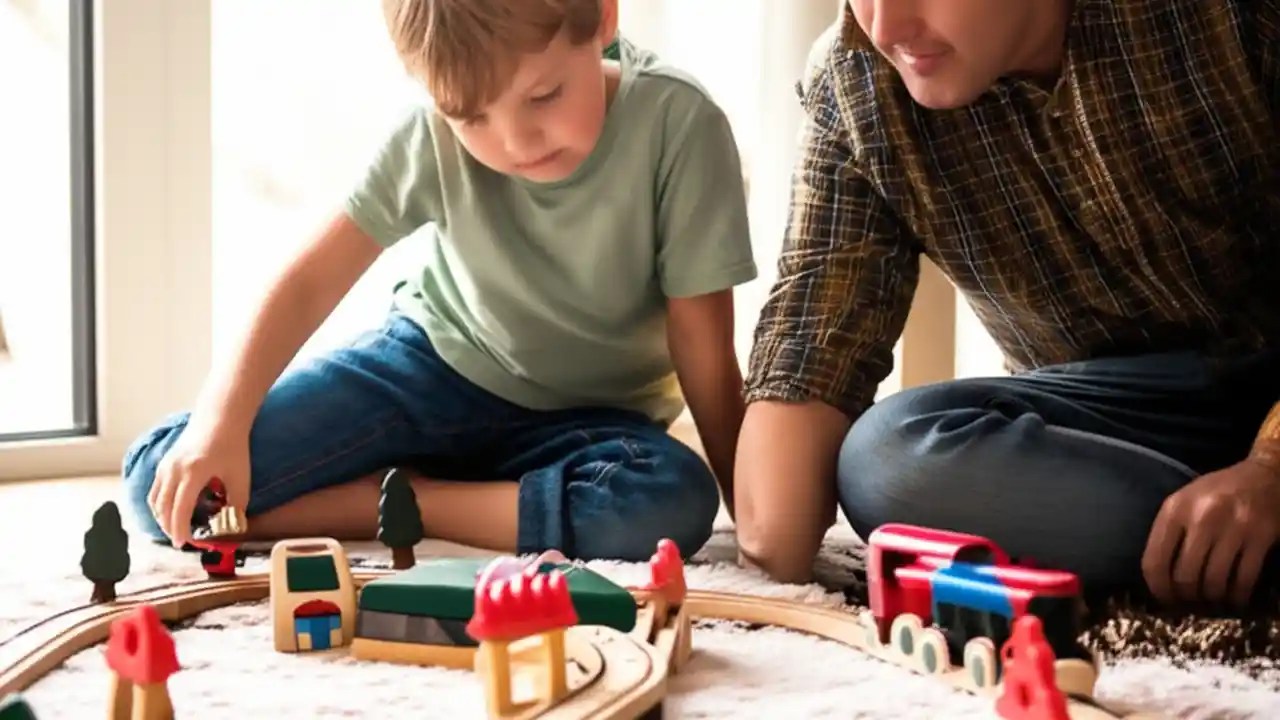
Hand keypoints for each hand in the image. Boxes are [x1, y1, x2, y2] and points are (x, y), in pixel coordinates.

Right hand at [148, 420, 250, 547]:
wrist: (220, 418)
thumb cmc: (233, 447)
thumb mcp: (240, 476)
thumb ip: (237, 503)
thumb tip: (234, 525)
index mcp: (193, 473)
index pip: (180, 510)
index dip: (180, 530)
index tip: (184, 544)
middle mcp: (174, 470)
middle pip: (163, 508)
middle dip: (169, 528)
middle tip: (180, 541)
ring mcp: (165, 465)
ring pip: (155, 500)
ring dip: (162, 518)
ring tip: (175, 529)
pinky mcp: (164, 463)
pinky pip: (155, 490)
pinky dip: (159, 505)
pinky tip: (171, 512)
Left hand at [1142, 456, 1279, 607]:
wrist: (1266, 474)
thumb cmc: (1219, 490)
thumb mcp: (1185, 501)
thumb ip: (1171, 532)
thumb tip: (1160, 576)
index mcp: (1174, 509)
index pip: (1154, 561)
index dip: (1158, 588)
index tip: (1165, 600)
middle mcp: (1201, 518)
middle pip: (1185, 576)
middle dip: (1186, 596)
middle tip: (1191, 602)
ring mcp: (1233, 528)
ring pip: (1214, 581)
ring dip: (1212, 597)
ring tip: (1213, 598)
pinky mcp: (1261, 537)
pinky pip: (1244, 579)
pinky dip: (1238, 595)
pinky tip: (1236, 597)